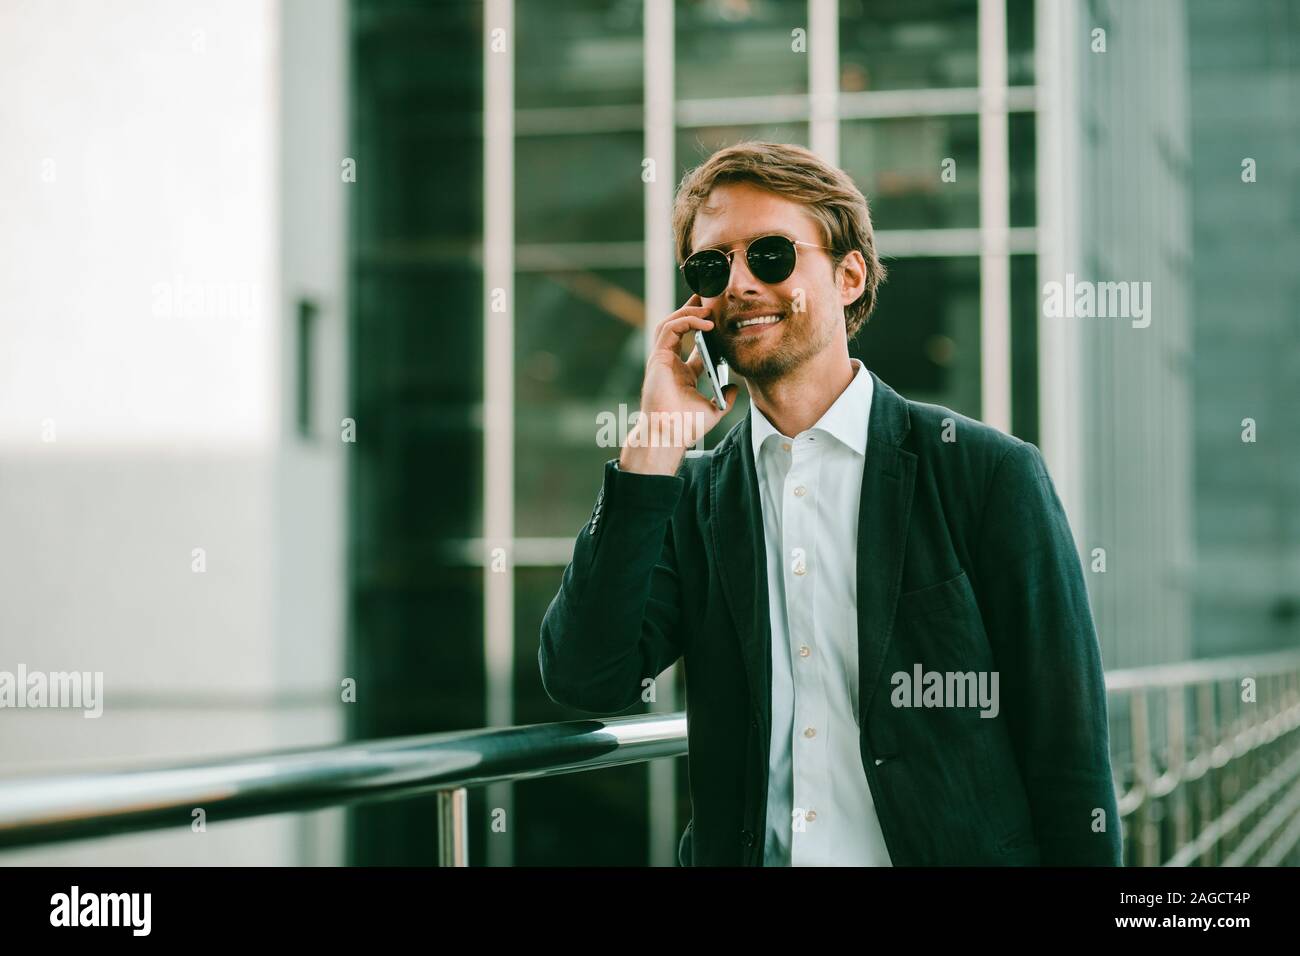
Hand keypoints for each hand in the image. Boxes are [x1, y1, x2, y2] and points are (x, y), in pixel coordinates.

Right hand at [619, 294, 739, 475]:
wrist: (669, 434)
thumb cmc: (684, 427)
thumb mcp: (713, 410)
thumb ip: (725, 399)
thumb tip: (734, 389)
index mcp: (682, 373)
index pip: (693, 344)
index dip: (706, 330)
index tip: (720, 319)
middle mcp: (671, 362)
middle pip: (679, 327)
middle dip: (694, 309)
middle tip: (710, 297)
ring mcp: (662, 358)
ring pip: (671, 323)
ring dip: (689, 311)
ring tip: (708, 306)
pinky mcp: (658, 356)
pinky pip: (670, 329)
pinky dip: (686, 320)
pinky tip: (705, 321)